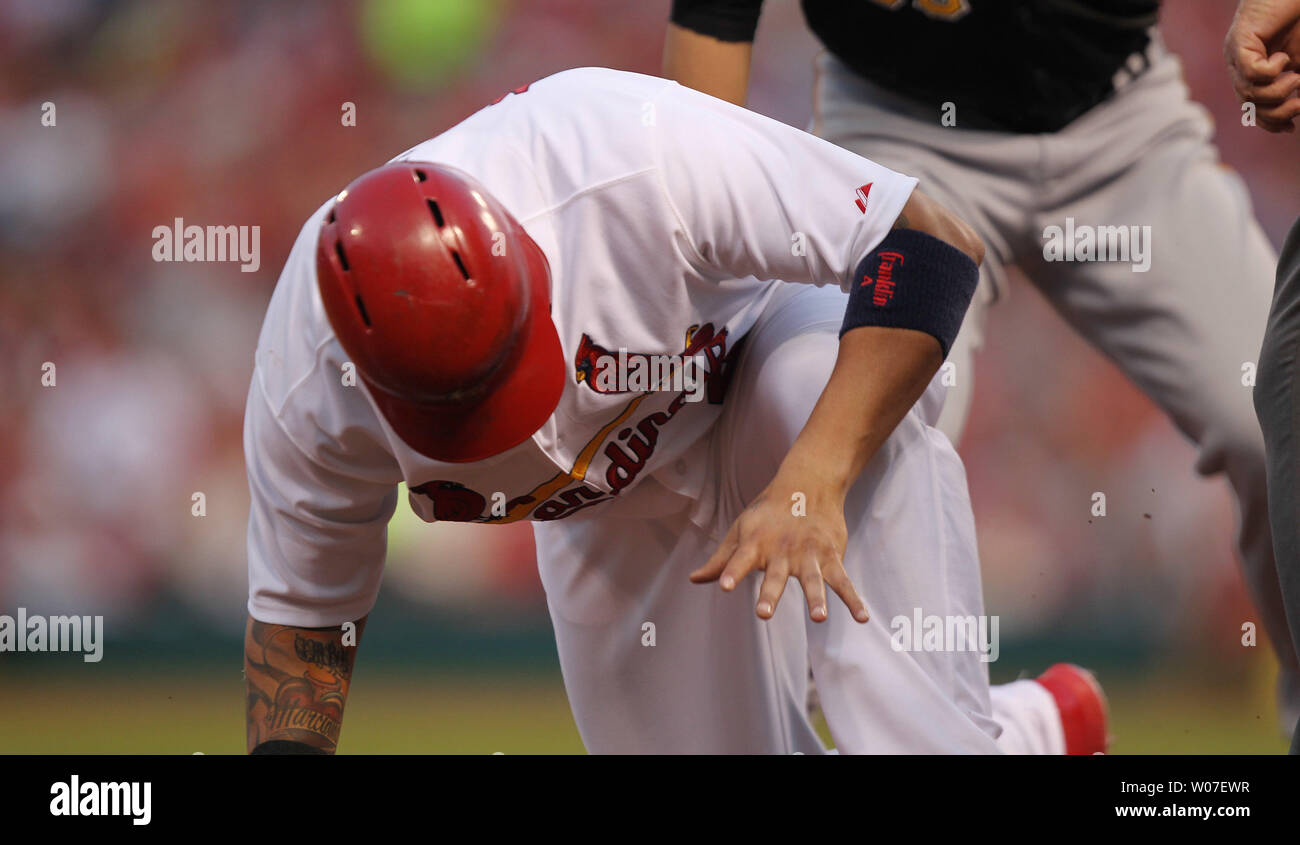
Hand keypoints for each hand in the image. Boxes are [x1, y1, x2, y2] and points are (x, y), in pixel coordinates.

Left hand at [690, 475, 869, 623]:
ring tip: (819, 618)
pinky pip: (843, 581)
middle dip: (770, 593)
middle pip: (775, 575)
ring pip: (813, 579)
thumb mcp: (740, 531)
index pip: (739, 559)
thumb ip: (721, 560)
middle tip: (763, 614)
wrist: (808, 484)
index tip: (722, 586)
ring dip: (816, 598)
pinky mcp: (831, 556)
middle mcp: (782, 551)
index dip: (731, 572)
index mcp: (756, 544)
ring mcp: (809, 554)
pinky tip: (862, 617)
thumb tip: (694, 579)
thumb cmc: (767, 513)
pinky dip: (853, 599)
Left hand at [1225, 0, 1299, 130]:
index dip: (1270, 123)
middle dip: (1277, 113)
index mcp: (1253, 73)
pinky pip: (1250, 73)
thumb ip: (1299, 84)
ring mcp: (1237, 55)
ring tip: (1296, 78)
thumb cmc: (1299, 22)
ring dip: (1278, 93)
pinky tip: (1282, 59)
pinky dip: (1270, 72)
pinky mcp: (1239, 42)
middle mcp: (1241, 66)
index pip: (1253, 109)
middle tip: (1299, 104)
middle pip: (1249, 106)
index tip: (1292, 127)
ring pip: (1249, 93)